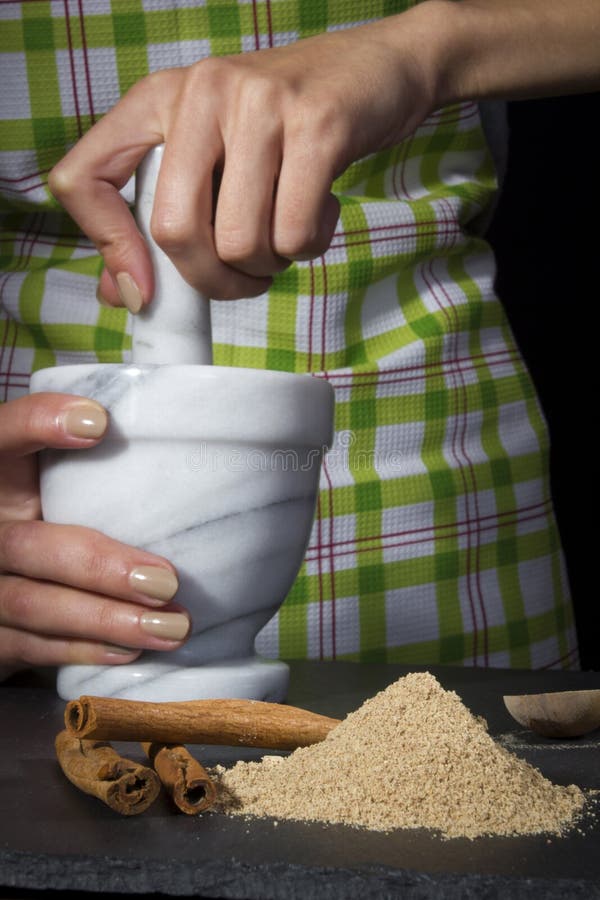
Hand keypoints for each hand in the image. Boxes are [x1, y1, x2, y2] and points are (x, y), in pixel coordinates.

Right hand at [0, 394, 189, 676]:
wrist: (2, 581)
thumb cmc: (49, 520)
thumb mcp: (56, 488)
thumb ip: (91, 470)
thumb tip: (192, 453)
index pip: (3, 436)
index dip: (38, 423)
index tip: (97, 422)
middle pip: (25, 545)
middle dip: (98, 566)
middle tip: (165, 580)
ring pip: (32, 605)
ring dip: (107, 620)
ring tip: (171, 626)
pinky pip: (33, 647)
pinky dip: (86, 649)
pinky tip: (132, 649)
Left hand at [48, 9, 439, 306]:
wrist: (375, 71)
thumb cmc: (285, 128)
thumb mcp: (214, 158)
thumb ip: (166, 218)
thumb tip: (126, 294)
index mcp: (159, 100)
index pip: (84, 179)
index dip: (108, 249)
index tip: (145, 292)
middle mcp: (201, 93)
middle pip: (174, 230)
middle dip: (212, 281)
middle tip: (241, 279)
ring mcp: (259, 105)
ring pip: (240, 242)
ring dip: (268, 266)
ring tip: (285, 237)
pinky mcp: (317, 127)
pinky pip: (294, 233)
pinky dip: (307, 248)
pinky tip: (318, 215)